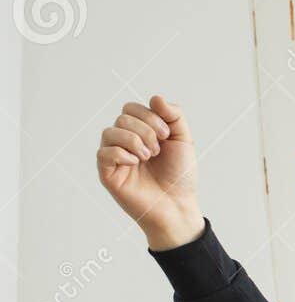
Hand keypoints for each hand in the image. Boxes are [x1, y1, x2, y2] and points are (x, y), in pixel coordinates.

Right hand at [96, 95, 202, 250]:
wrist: (177, 204)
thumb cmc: (180, 175)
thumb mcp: (184, 140)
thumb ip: (174, 115)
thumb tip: (155, 97)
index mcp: (140, 131)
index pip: (132, 108)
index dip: (149, 116)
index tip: (166, 136)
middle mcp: (124, 141)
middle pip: (122, 118)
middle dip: (145, 131)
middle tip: (158, 151)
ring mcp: (114, 156)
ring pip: (110, 132)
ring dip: (134, 141)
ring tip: (148, 157)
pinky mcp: (107, 173)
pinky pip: (103, 152)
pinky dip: (122, 154)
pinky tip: (135, 164)